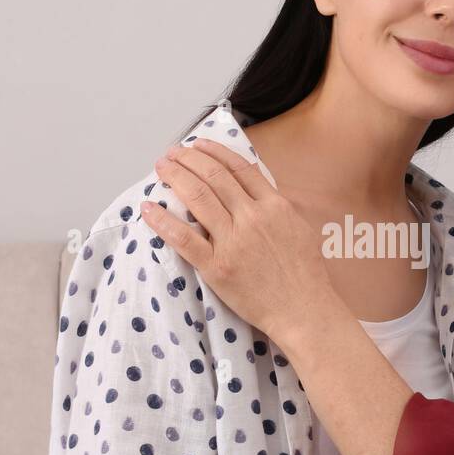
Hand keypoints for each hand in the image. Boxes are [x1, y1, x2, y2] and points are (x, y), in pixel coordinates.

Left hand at [138, 139, 334, 340]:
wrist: (303, 309)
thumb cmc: (305, 275)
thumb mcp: (300, 229)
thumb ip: (278, 207)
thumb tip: (260, 191)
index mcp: (274, 206)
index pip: (239, 168)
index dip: (214, 152)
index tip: (198, 145)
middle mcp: (252, 218)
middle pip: (214, 177)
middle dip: (188, 160)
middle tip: (171, 153)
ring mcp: (233, 242)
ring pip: (197, 198)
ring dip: (175, 177)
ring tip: (161, 168)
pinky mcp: (216, 267)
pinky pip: (183, 238)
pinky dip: (163, 220)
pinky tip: (148, 208)